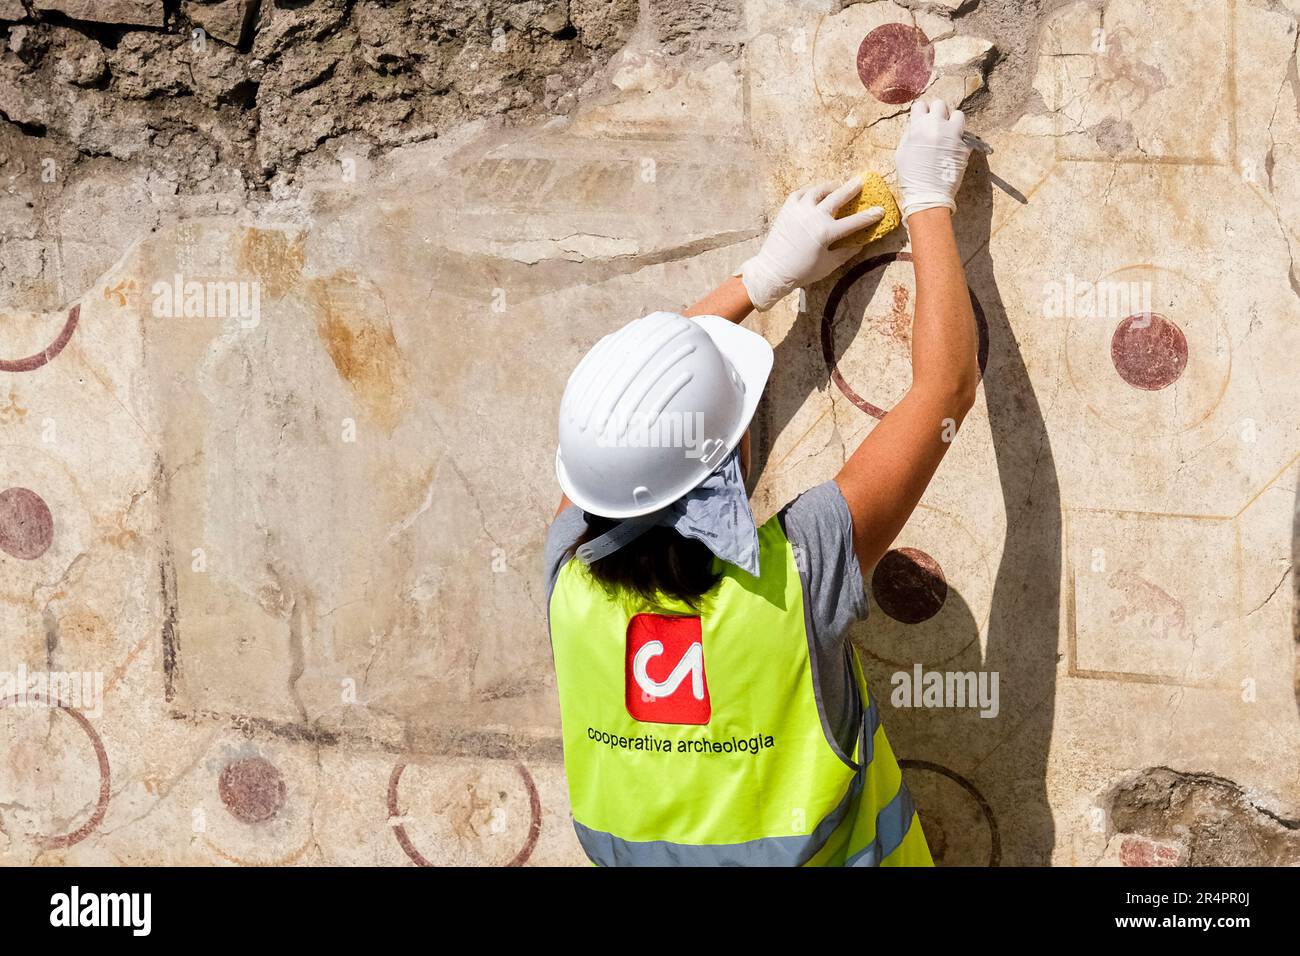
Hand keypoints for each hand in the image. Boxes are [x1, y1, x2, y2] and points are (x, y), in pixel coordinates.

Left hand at [736, 178, 884, 311]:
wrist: (773, 271)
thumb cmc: (802, 272)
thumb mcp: (828, 265)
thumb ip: (846, 252)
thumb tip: (860, 244)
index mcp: (826, 232)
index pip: (854, 222)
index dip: (870, 216)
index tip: (880, 210)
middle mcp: (814, 216)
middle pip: (838, 196)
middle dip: (851, 188)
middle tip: (860, 181)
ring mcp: (799, 210)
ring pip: (818, 190)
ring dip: (830, 186)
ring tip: (837, 186)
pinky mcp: (787, 209)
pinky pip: (801, 193)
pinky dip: (810, 191)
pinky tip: (815, 193)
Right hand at [895, 99, 970, 220]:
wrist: (928, 195)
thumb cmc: (911, 177)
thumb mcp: (901, 153)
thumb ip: (909, 135)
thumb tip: (916, 126)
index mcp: (918, 126)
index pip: (921, 105)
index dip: (921, 112)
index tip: (922, 118)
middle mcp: (937, 126)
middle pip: (940, 104)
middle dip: (938, 113)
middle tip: (936, 124)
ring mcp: (953, 135)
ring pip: (958, 114)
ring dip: (953, 121)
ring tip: (948, 133)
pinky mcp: (964, 146)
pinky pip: (966, 134)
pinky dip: (961, 139)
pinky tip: (954, 148)